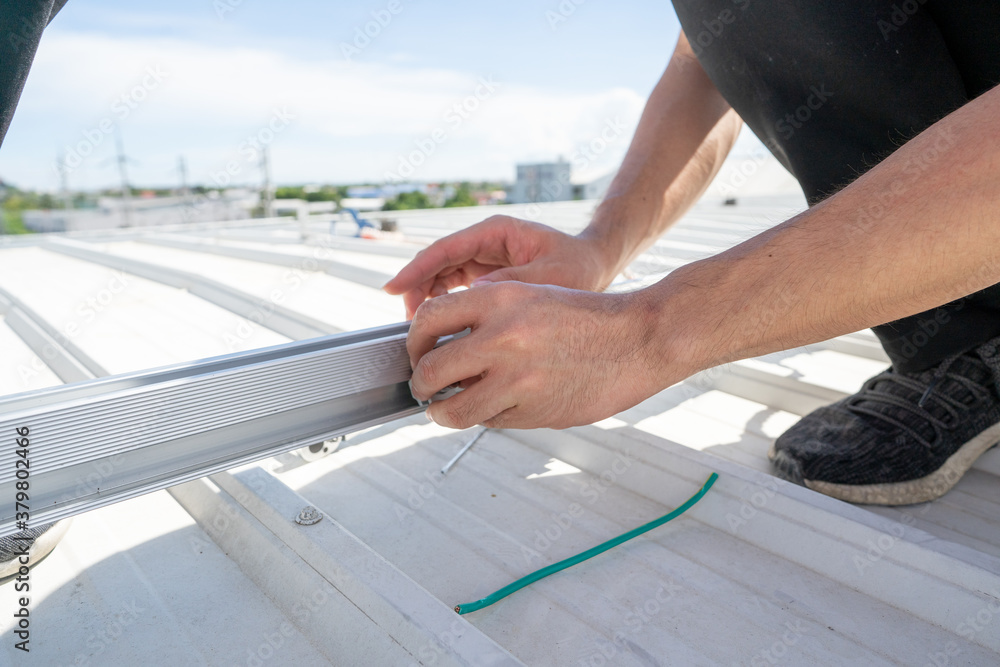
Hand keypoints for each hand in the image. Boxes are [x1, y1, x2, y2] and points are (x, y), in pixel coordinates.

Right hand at [383, 215, 615, 318]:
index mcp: (495, 231)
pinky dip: (445, 310)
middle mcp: (484, 241)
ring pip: (441, 278)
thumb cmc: (577, 267)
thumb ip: (511, 286)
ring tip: (423, 336)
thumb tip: (473, 298)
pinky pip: (454, 290)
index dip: (415, 270)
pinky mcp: (486, 276)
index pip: (444, 249)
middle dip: (417, 292)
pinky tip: (443, 334)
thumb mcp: (548, 278)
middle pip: (436, 264)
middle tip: (409, 328)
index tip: (392, 289)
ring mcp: (483, 258)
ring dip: (429, 304)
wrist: (596, 266)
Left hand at [407, 281, 675, 428]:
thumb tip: (440, 343)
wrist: (639, 339)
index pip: (427, 319)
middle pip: (430, 370)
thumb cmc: (587, 317)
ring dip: (441, 413)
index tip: (416, 352)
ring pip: (453, 409)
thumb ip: (483, 314)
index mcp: (499, 299)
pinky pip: (488, 422)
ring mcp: (517, 379)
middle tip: (424, 387)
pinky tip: (494, 406)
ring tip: (445, 408)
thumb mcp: (529, 295)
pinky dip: (484, 418)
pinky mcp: (532, 412)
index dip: (413, 340)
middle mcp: (503, 337)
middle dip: (420, 384)